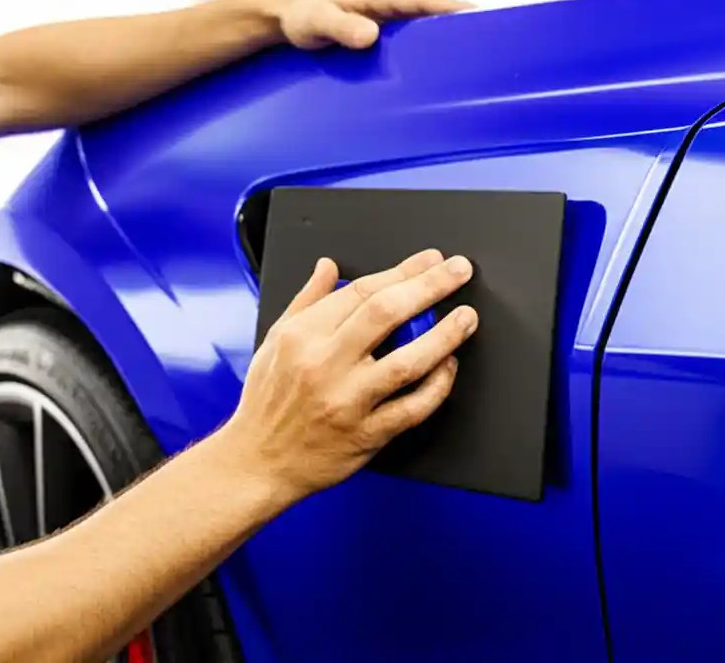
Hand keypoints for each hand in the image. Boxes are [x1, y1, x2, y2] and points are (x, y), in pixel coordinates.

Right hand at [218, 249, 477, 503]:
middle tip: (459, 271)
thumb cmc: (267, 402)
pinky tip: (449, 366)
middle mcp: (325, 365)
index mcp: (302, 336)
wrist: (258, 463)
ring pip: (407, 362)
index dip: (402, 271)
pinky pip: (412, 407)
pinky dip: (437, 385)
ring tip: (466, 318)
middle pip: (386, 314)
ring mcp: (347, 401)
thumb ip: (307, 300)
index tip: (430, 260)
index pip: (361, 291)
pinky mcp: (366, 435)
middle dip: (430, 286)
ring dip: (444, 336)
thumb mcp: (275, 341)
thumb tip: (329, 266)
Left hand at [272, 0, 471, 50]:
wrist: (284, 21)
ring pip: (423, 29)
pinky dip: (425, 52)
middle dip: (458, 25)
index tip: (476, 15)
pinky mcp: (381, 38)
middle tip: (487, 44)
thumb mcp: (316, 20)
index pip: (421, 1)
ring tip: (470, 63)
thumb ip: (340, 25)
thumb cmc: (301, 17)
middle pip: (430, 15)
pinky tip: (434, 72)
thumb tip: (371, 34)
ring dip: (444, 41)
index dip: (449, 8)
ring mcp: (385, 23)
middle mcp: (387, 7)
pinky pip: (410, 43)